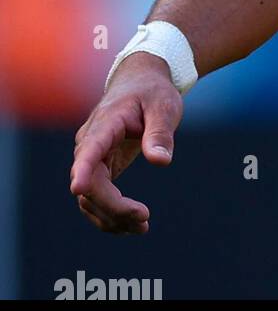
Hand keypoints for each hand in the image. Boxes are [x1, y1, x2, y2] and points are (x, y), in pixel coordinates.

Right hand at [69, 53, 182, 234]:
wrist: (141, 83)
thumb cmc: (153, 92)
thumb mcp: (164, 106)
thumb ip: (160, 132)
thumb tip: (160, 161)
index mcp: (105, 124)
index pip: (90, 149)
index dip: (84, 169)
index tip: (79, 187)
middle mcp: (90, 143)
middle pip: (90, 183)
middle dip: (113, 207)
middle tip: (144, 219)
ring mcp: (91, 157)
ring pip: (89, 197)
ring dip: (111, 217)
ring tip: (142, 227)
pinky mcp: (99, 167)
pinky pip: (96, 197)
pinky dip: (110, 214)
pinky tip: (131, 225)